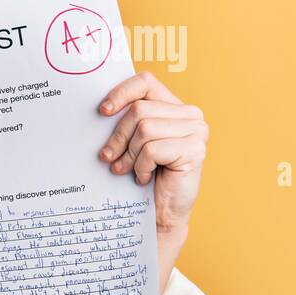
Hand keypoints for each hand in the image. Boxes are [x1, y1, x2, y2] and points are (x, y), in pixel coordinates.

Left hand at [96, 70, 207, 233]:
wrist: (163, 212)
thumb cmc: (145, 175)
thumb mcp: (132, 143)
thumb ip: (126, 122)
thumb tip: (99, 110)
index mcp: (173, 106)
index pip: (146, 82)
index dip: (121, 92)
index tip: (103, 111)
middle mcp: (190, 114)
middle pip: (139, 110)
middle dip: (118, 137)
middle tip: (108, 157)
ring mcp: (196, 131)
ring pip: (145, 129)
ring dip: (129, 154)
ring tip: (126, 169)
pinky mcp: (196, 150)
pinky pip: (152, 149)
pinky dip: (141, 166)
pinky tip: (143, 177)